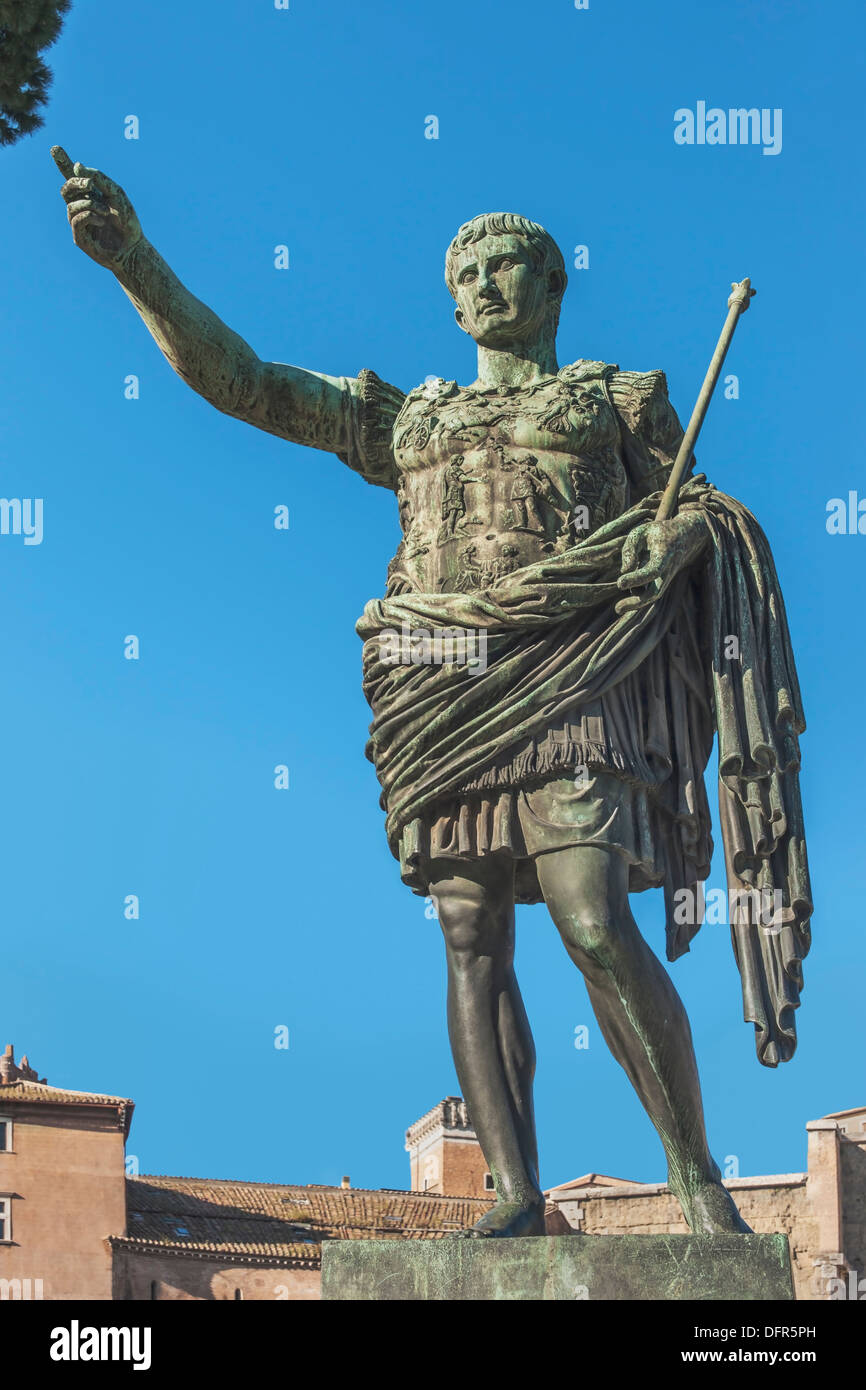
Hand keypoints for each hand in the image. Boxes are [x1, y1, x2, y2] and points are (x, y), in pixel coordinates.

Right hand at [52, 146, 142, 269]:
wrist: (133, 247)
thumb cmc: (126, 221)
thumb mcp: (116, 194)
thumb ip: (99, 179)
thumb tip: (77, 166)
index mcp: (90, 194)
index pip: (73, 177)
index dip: (63, 163)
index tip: (55, 148)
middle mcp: (81, 206)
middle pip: (66, 188)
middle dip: (76, 182)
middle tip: (89, 183)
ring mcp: (79, 222)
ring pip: (71, 204)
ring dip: (90, 204)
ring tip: (106, 211)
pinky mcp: (79, 237)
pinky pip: (76, 219)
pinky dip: (89, 215)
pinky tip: (102, 221)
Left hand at [615, 512, 706, 614]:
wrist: (685, 536)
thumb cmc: (658, 532)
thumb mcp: (641, 531)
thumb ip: (630, 548)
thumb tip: (624, 571)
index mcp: (664, 554)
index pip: (653, 571)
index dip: (637, 579)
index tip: (619, 582)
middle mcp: (668, 570)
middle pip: (656, 592)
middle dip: (637, 603)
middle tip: (617, 609)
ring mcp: (667, 578)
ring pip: (654, 596)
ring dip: (636, 604)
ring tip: (618, 608)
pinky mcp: (663, 582)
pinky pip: (651, 593)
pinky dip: (639, 595)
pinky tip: (629, 588)